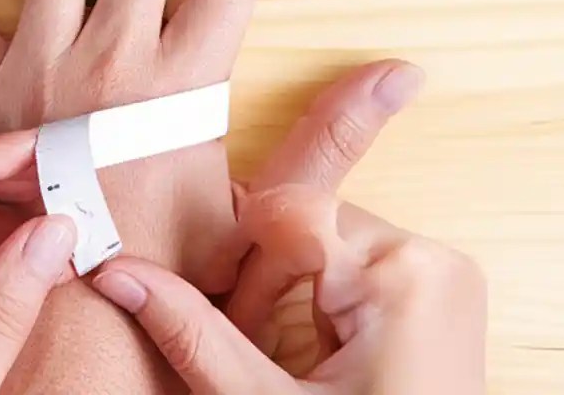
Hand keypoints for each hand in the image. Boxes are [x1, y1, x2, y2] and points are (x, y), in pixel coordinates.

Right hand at [90, 61, 487, 394]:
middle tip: (239, 340)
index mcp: (402, 273)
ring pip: (327, 242)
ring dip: (282, 289)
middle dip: (257, 277)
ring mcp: (443, 278)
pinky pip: (358, 268)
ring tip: (271, 353)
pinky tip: (305, 353)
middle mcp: (433, 261)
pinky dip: (317, 300)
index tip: (205, 292)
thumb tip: (120, 274)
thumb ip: (191, 331)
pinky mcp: (437, 298)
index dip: (232, 249)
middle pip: (307, 223)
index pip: (287, 209)